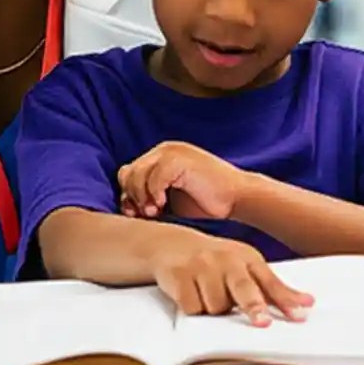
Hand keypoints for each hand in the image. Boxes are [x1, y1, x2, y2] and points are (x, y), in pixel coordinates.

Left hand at [117, 141, 250, 219]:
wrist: (237, 198)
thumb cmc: (206, 201)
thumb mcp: (169, 200)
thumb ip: (148, 198)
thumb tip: (126, 207)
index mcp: (160, 156)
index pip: (129, 173)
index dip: (128, 194)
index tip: (137, 214)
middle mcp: (163, 149)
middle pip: (128, 172)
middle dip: (132, 196)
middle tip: (148, 214)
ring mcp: (171, 152)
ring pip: (137, 174)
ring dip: (142, 197)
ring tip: (155, 212)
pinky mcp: (179, 160)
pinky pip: (153, 177)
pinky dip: (154, 194)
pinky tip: (164, 205)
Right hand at [152, 235, 313, 326]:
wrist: (169, 244)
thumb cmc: (213, 260)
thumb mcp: (244, 266)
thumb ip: (272, 287)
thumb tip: (306, 303)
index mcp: (246, 257)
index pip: (270, 282)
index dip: (284, 300)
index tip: (298, 314)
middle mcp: (225, 259)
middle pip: (243, 288)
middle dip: (253, 305)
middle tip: (262, 322)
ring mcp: (200, 265)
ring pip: (215, 307)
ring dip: (213, 309)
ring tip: (207, 295)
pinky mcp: (178, 275)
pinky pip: (192, 307)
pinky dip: (192, 309)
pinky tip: (190, 294)